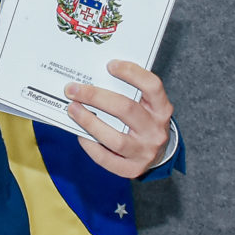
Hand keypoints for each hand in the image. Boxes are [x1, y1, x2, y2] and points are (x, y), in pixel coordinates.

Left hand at [65, 60, 173, 178]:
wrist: (158, 154)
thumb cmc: (144, 121)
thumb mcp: (146, 104)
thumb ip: (128, 91)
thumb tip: (94, 78)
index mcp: (162, 109)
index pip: (152, 86)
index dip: (132, 73)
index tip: (110, 65)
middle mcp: (156, 130)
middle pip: (125, 109)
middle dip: (95, 97)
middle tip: (73, 89)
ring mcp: (145, 152)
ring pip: (115, 138)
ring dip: (89, 121)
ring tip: (72, 109)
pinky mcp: (132, 169)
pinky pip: (106, 158)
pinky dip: (91, 145)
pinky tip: (80, 134)